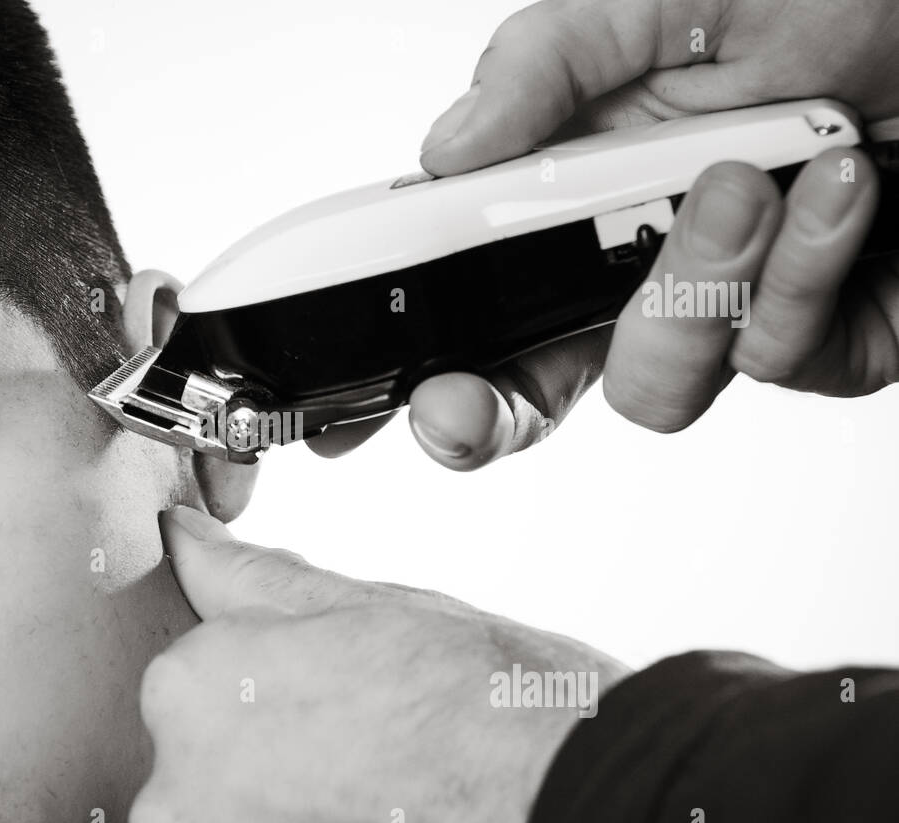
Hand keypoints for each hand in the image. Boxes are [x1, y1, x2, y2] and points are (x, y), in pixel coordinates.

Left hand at [127, 505, 630, 822]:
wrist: (573, 821)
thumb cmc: (492, 717)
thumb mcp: (368, 609)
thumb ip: (252, 579)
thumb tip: (187, 538)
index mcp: (189, 687)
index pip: (201, 664)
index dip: (279, 669)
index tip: (338, 687)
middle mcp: (172, 792)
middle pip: (210, 746)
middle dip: (276, 737)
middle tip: (371, 742)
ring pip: (233, 814)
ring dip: (290, 801)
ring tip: (380, 793)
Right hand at [313, 0, 898, 467]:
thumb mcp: (661, 0)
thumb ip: (546, 65)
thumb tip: (443, 150)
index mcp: (572, 200)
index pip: (466, 304)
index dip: (404, 365)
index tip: (349, 409)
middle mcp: (635, 272)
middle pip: (529, 396)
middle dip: (481, 416)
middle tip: (453, 407)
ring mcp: (724, 317)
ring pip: (655, 391)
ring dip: (686, 291)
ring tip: (742, 178)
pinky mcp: (820, 343)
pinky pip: (776, 362)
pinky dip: (801, 271)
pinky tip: (837, 185)